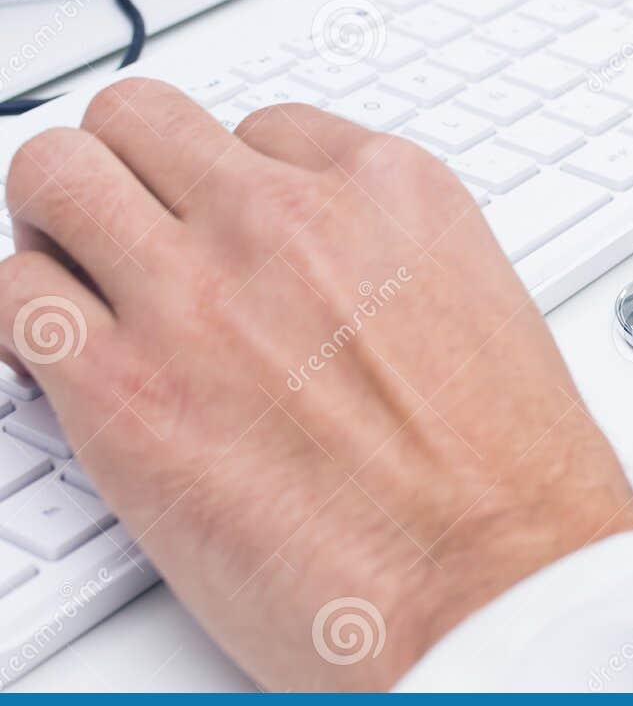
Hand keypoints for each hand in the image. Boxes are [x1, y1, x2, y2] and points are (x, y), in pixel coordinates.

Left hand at [0, 79, 632, 688]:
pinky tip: (69, 358)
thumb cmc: (510, 481)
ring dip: (61, 222)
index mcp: (390, 190)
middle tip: (134, 226)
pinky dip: (29, 320)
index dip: (239, 184)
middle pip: (140, 120)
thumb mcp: (484, 308)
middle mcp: (285, 219)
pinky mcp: (120, 390)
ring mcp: (195, 293)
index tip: (234, 230)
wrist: (494, 585)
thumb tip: (328, 271)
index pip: (260, 127)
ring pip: (55, 176)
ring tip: (86, 279)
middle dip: (130, 169)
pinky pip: (16, 296)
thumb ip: (390, 261)